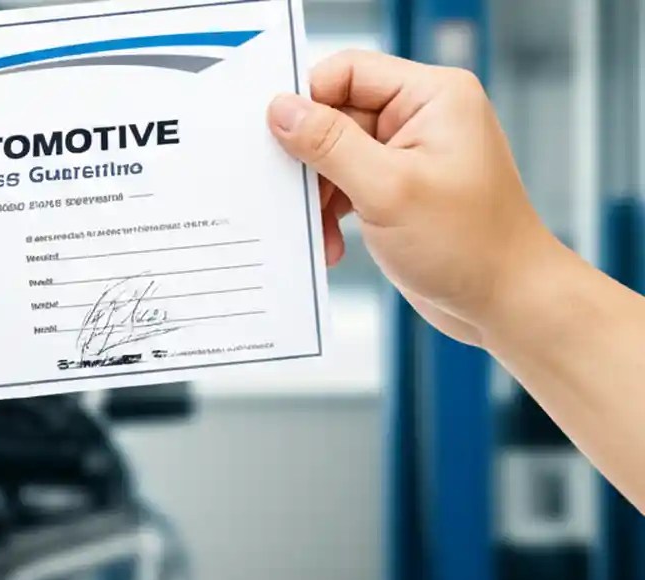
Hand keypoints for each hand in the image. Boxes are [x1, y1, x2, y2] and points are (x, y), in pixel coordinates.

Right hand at [266, 50, 559, 346]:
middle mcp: (422, 117)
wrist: (506, 302)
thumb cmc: (470, 246)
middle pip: (336, 116)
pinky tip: (334, 244)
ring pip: (335, 156)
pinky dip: (333, 214)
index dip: (308, 102)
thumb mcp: (388, 190)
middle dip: (312, 163)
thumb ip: (329, 144)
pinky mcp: (399, 188)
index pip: (348, 72)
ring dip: (319, 196)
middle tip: (300, 200)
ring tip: (320, 233)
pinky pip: (347, 185)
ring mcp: (410, 154)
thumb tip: (282, 110)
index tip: (278, 140)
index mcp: (432, 97)